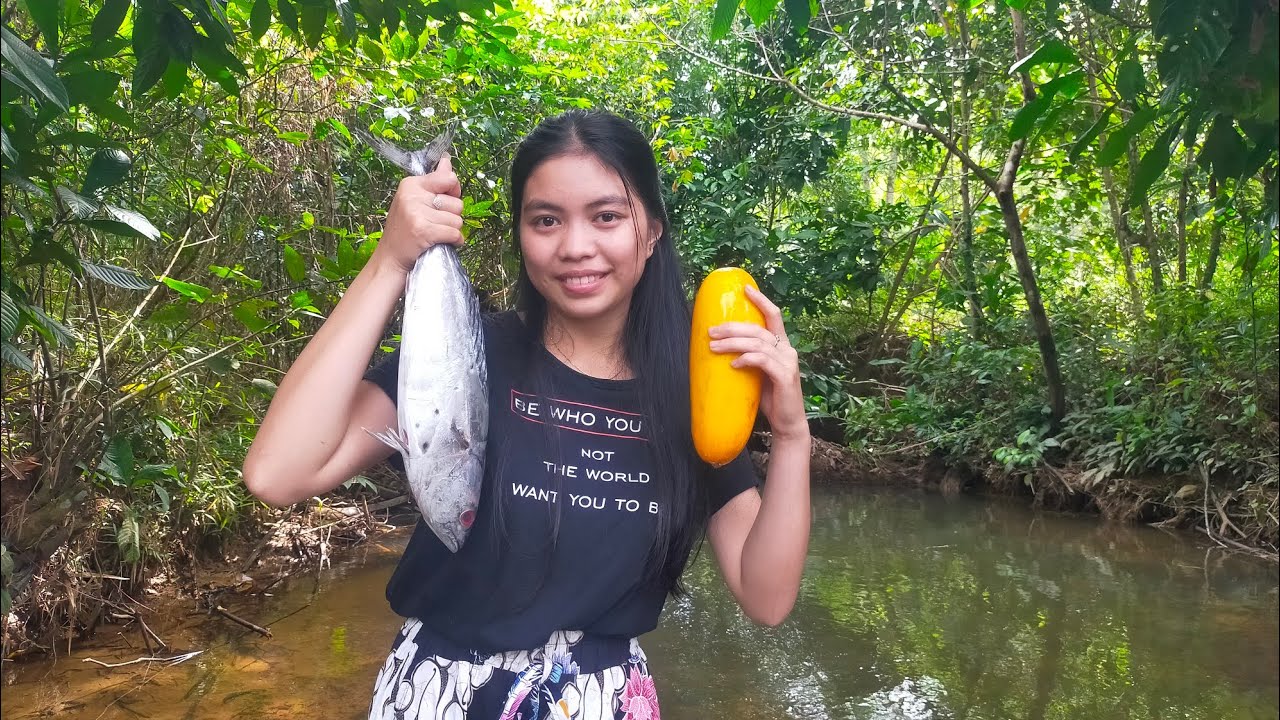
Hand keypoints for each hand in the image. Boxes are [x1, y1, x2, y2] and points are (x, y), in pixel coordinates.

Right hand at [373, 154, 465, 273]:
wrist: (390, 257)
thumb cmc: (405, 229)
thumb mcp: (414, 200)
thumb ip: (434, 181)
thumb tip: (447, 160)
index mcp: (411, 184)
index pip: (448, 178)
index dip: (454, 192)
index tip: (444, 202)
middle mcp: (412, 196)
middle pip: (457, 203)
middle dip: (451, 216)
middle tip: (434, 223)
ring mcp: (417, 213)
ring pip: (458, 220)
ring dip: (452, 230)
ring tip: (435, 234)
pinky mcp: (423, 231)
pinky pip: (455, 233)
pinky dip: (455, 241)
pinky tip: (442, 243)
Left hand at [708, 285, 809, 441]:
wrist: (787, 423)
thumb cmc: (770, 398)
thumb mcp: (757, 373)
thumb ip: (749, 358)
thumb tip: (720, 348)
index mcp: (782, 345)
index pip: (773, 316)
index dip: (760, 300)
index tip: (745, 289)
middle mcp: (787, 350)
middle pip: (758, 329)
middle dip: (732, 327)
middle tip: (711, 331)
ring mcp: (788, 362)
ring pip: (757, 343)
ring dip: (732, 343)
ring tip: (714, 347)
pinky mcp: (785, 376)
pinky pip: (762, 361)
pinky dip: (746, 359)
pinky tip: (734, 364)